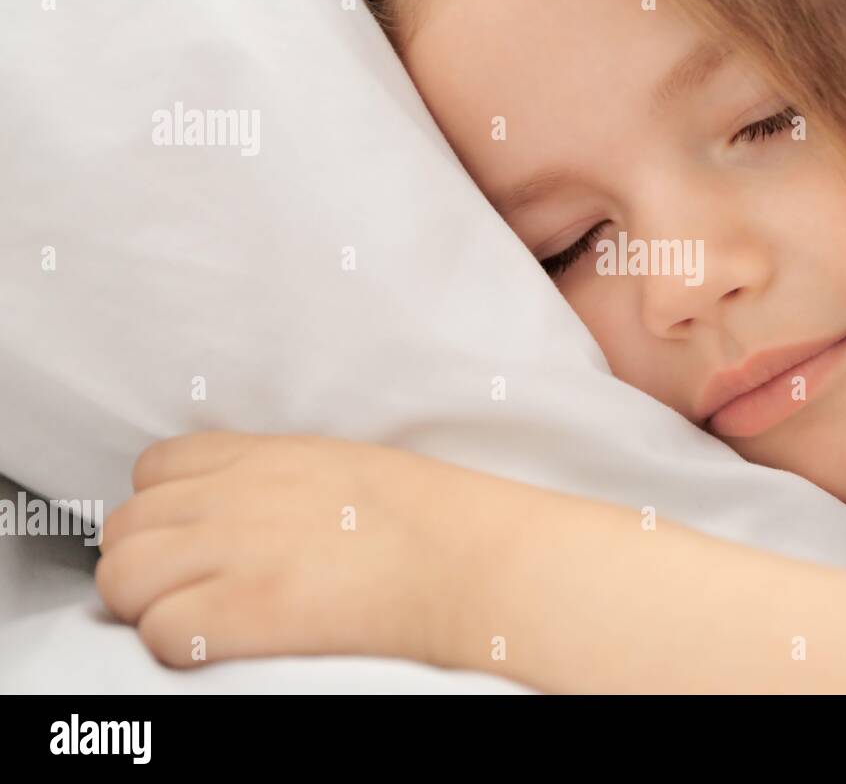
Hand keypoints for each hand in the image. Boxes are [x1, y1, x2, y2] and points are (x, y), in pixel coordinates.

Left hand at [96, 431, 493, 668]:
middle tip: (191, 591)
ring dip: (148, 606)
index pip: (154, 468)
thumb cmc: (426, 518)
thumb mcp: (342, 465)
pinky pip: (158, 633)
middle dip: (146, 563)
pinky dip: (178, 646)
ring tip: (198, 620)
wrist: (466, 560)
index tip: (191, 540)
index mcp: (263, 456)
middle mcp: (234, 496)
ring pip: (122, 578)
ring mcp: (235, 551)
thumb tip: (236, 508)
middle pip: (124, 527)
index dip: (163, 510)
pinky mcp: (245, 611)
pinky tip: (224, 644)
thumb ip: (274, 477)